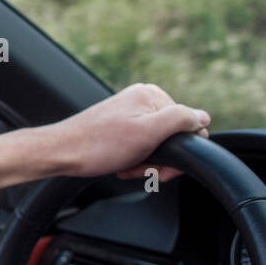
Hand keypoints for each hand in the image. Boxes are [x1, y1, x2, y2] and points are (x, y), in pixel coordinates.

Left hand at [48, 82, 209, 181]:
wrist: (61, 153)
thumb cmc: (99, 145)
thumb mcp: (148, 133)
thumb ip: (180, 120)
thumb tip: (204, 117)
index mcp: (152, 95)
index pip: (188, 127)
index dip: (178, 154)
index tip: (158, 167)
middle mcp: (142, 100)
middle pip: (172, 138)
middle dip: (159, 161)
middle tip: (138, 169)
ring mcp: (130, 113)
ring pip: (156, 147)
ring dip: (145, 164)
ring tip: (126, 167)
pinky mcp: (119, 126)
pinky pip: (140, 147)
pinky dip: (134, 161)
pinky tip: (121, 166)